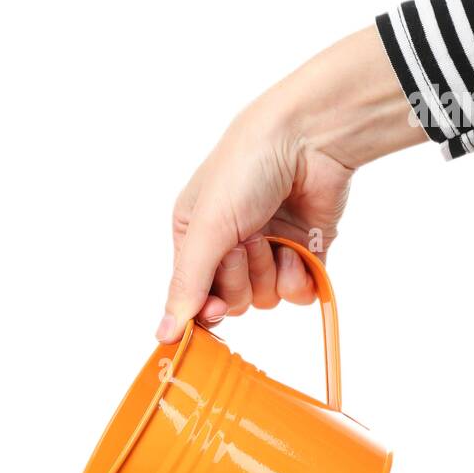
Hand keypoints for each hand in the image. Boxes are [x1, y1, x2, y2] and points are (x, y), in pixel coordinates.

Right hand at [157, 26, 423, 341]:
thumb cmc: (247, 166)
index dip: (205, 307)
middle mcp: (228, 247)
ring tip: (273, 232)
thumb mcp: (207, 226)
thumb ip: (187, 285)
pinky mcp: (302, 256)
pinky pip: (297, 295)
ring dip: (270, 271)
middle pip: (231, 302)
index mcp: (194, 236)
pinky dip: (299, 275)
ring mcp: (268, 252)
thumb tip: (164, 334)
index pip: (193, 296)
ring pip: (265, 300)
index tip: (215, 308)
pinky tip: (299, 246)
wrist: (310, 138)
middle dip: (241, 276)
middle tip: (248, 239)